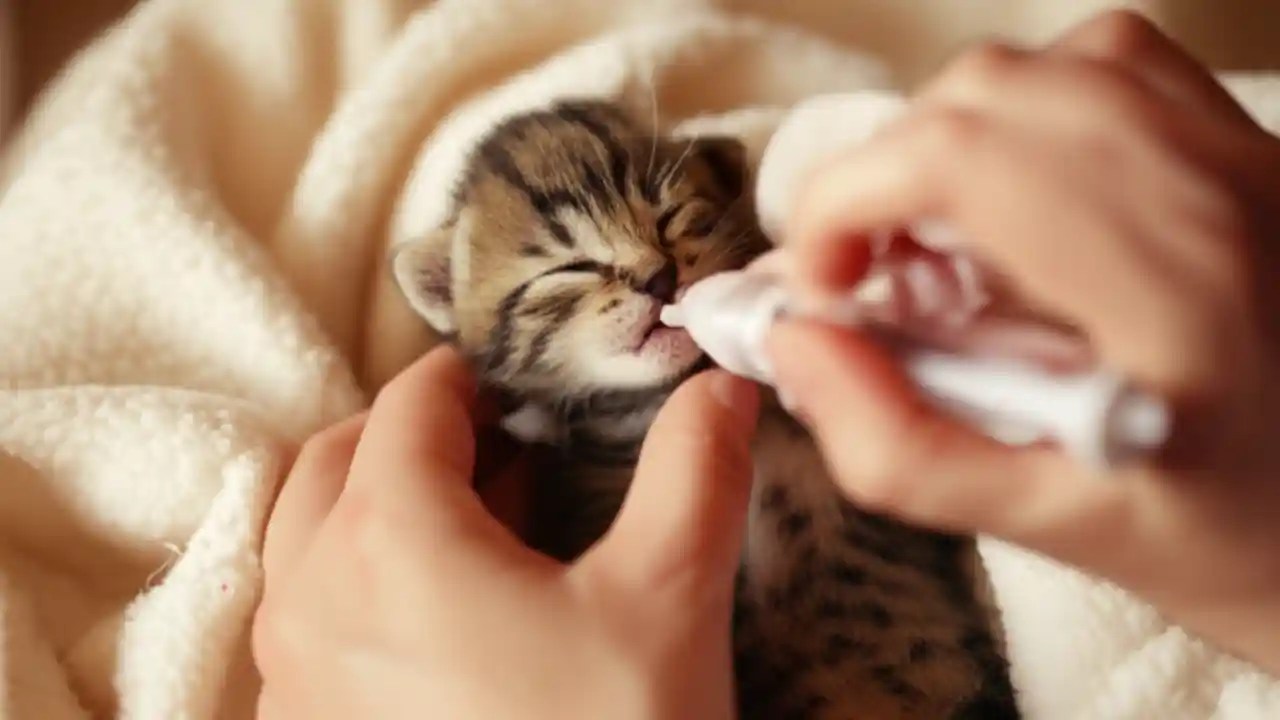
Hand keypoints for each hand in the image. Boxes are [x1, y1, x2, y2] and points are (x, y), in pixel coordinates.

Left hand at [252, 347, 759, 718]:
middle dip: (416, 430)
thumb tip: (722, 387)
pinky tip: (442, 615)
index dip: (471, 375)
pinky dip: (358, 576)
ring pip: (306, 535)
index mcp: (389, 535)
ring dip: (378, 500)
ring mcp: (293, 672)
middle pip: (339, 456)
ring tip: (476, 520)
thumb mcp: (668, 598)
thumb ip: (696, 470)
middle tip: (501, 440)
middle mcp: (311, 594)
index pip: (411, 403)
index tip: (520, 377)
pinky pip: (305, 614)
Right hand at [769, 10, 1279, 672]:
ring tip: (941, 241)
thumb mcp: (1054, 530)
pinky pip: (1112, 68)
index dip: (845, 201)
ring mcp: (1243, 155)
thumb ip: (898, 451)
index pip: (958, 159)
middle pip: (984, 96)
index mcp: (1169, 287)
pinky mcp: (1250, 150)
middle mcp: (1214, 189)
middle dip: (882, 176)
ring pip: (1041, 66)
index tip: (824, 286)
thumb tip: (797, 346)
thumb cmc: (1233, 539)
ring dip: (949, 141)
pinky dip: (1027, 112)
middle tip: (872, 277)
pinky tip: (1019, 197)